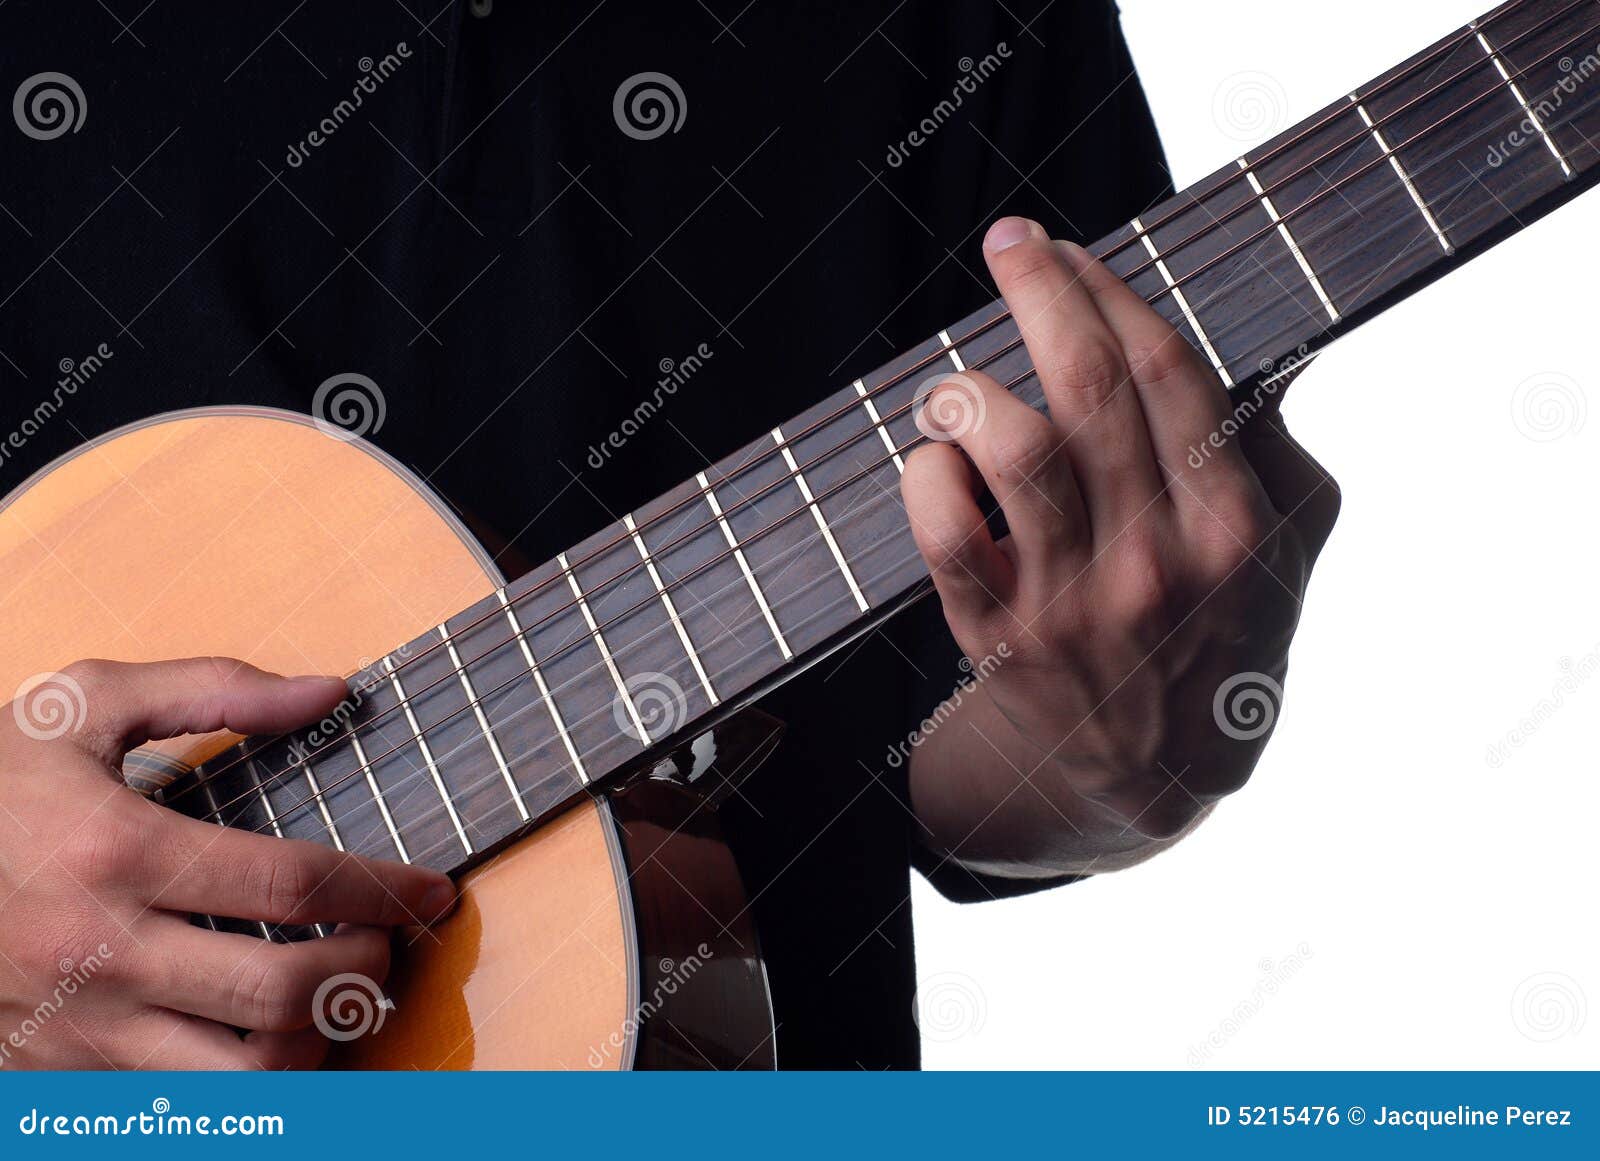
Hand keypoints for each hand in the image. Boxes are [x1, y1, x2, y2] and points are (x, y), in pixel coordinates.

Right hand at [0, 657, 453, 1068]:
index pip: (293, 885)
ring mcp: (80, 1028)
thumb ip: (213, 690)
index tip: (434, 887)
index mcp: (118, 852)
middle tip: (387, 941)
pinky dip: (253, 1089)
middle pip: (282, 994)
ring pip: (242, 1079)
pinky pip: (185, 1111)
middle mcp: (103, 951)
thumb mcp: (80, 704)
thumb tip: (330, 691)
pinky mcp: (62, 1077)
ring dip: (319, 1043)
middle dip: (366, 971)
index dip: (384, 889)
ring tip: (339, 997)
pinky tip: (274, 1042)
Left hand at [902, 216, 1338, 872]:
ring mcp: (1076, 605)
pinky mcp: (1003, 642)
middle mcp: (1158, 561)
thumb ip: (1280, 457)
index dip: (1111, 292)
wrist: (1154, 781)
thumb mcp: (1283, 559)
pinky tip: (935, 458)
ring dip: (972, 389)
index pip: (1169, 374)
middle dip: (1041, 294)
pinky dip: (927, 478)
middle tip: (1009, 244)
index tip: (1070, 248)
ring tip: (959, 380)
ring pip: (1012, 453)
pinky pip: (944, 538)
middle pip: (1089, 390)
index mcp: (1235, 528)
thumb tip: (1281, 353)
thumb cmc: (1219, 643)